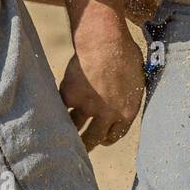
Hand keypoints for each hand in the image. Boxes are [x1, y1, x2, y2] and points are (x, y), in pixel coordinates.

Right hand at [60, 7, 144, 150]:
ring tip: (62, 135)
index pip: (115, 135)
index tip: (102, 137)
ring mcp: (87, 107)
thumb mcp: (137, 77)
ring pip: (75, 128)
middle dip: (86, 145)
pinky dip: (57, 108)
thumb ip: (128, 93)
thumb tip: (124, 95)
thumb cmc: (125, 52)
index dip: (107, 137)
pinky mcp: (70, 96)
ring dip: (69, 131)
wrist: (105, 42)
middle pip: (93, 139)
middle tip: (80, 147)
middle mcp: (107, 115)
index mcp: (127, 112)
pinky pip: (61, 108)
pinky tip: (52, 111)